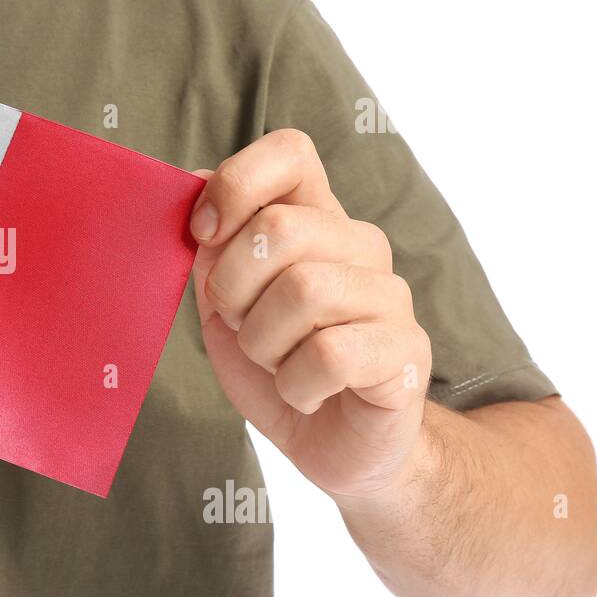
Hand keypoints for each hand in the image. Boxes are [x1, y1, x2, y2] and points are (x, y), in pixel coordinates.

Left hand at [190, 128, 431, 498]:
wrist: (333, 443)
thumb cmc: (277, 363)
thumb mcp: (224, 303)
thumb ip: (210, 247)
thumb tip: (189, 183)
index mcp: (314, 218)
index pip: (290, 152)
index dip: (236, 185)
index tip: (203, 236)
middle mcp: (358, 245)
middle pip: (280, 229)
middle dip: (233, 290)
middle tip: (243, 326)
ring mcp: (390, 295)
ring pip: (303, 292)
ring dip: (264, 344)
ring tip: (278, 364)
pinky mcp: (406, 351)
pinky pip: (329, 355)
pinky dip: (296, 385)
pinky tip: (307, 393)